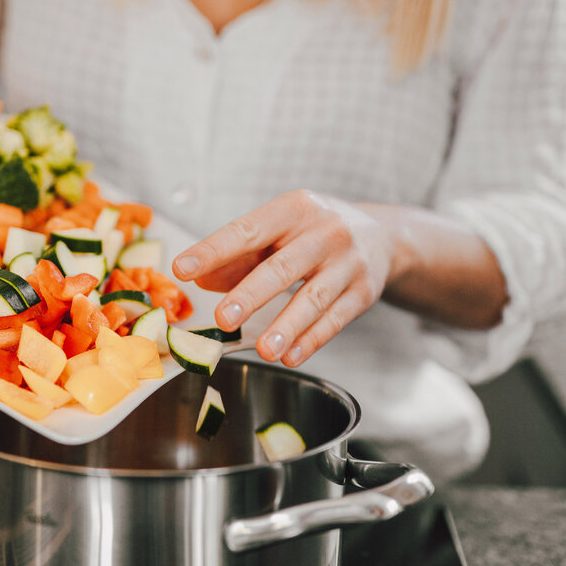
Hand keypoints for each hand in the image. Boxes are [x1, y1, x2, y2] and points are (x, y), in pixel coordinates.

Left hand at [172, 190, 402, 366]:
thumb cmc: (314, 233)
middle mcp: (325, 232)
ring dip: (286, 327)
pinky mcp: (364, 292)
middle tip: (222, 318)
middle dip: (250, 294)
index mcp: (294, 209)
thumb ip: (238, 256)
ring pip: (313, 298)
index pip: (248, 230)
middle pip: (283, 267)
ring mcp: (348, 263)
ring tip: (263, 350)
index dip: (214, 250)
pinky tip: (291, 356)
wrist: (382, 236)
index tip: (183, 268)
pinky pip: (336, 319)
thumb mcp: (279, 230)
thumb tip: (199, 279)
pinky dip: (312, 340)